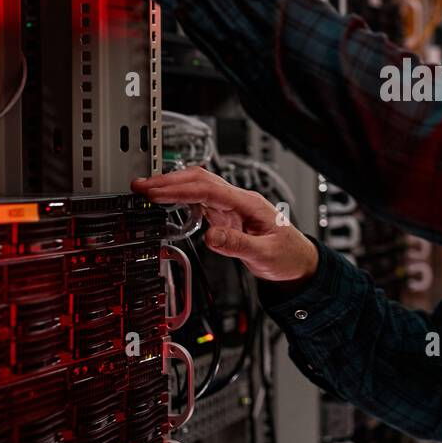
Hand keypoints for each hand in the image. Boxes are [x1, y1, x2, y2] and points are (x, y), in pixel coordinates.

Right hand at [131, 167, 318, 283]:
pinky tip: (168, 200)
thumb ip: (237, 245)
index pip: (208, 189)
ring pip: (199, 187)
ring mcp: (233, 207)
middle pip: (200, 181)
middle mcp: (239, 200)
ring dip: (174, 185)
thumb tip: (210, 237)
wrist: (300, 261)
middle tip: (141, 186)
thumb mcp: (265, 254)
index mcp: (249, 204)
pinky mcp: (227, 216)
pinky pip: (201, 200)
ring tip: (148, 190)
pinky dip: (181, 197)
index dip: (180, 189)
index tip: (157, 192)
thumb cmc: (288, 255)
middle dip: (170, 181)